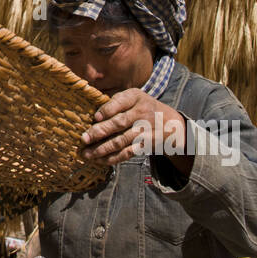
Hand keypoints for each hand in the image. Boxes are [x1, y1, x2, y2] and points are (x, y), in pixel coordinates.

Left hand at [79, 88, 193, 174]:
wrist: (173, 123)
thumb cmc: (145, 107)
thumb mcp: (135, 97)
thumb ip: (117, 102)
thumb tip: (91, 115)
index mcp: (136, 97)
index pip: (120, 102)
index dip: (107, 110)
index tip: (95, 117)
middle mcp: (142, 112)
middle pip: (119, 123)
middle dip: (99, 132)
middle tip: (84, 139)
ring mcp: (145, 130)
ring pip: (121, 141)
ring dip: (102, 149)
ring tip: (87, 153)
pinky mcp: (146, 144)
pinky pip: (127, 152)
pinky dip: (113, 158)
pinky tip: (100, 160)